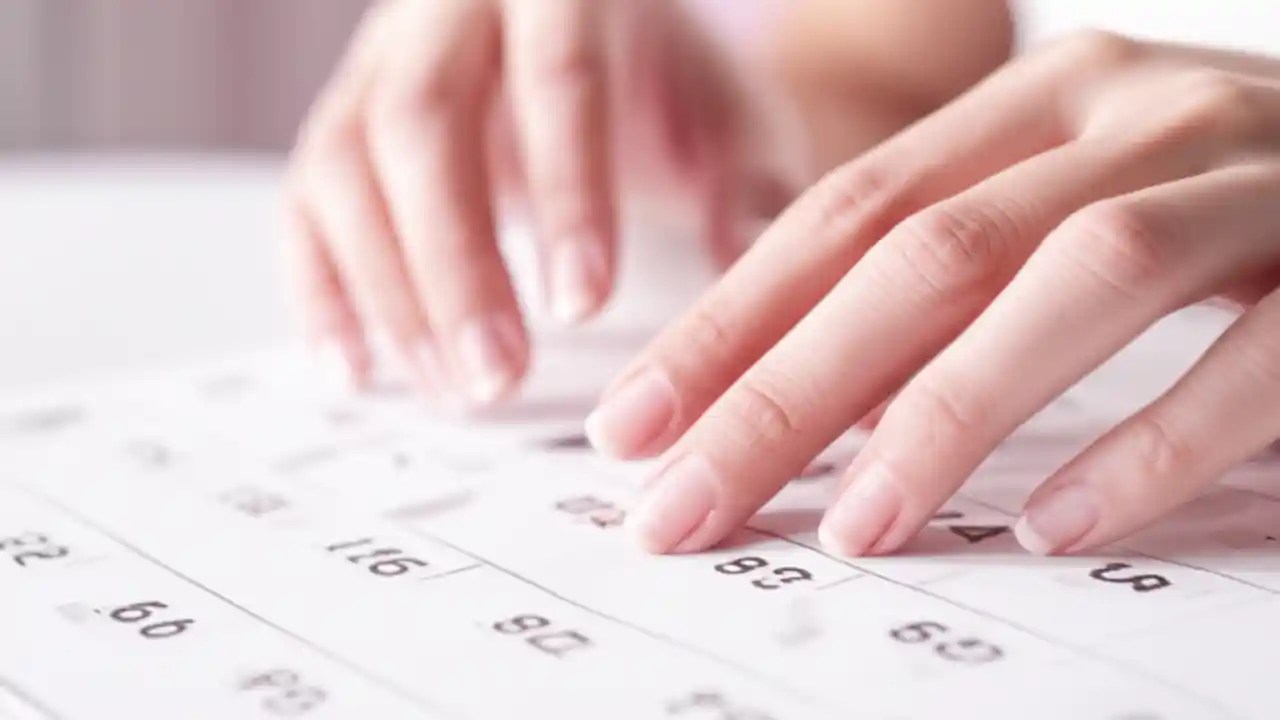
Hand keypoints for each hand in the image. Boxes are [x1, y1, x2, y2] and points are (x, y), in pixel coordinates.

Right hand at [282, 0, 799, 404]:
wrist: (596, 36)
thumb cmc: (668, 87)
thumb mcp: (728, 118)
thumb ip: (749, 187)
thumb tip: (751, 286)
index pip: (557, 76)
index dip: (566, 190)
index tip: (586, 302)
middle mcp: (450, 11)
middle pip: (424, 123)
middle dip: (456, 261)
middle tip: (498, 377)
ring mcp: (381, 62)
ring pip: (348, 165)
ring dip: (392, 291)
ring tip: (454, 391)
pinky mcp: (343, 121)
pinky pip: (307, 202)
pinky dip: (321, 292)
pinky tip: (355, 371)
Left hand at [586, 32, 1279, 555]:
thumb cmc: (1227, 214)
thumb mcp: (1067, 214)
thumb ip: (952, 283)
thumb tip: (812, 403)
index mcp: (1040, 105)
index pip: (845, 215)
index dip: (728, 325)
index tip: (632, 427)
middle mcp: (1131, 118)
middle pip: (922, 253)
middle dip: (785, 391)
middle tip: (684, 506)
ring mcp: (1249, 179)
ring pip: (1068, 279)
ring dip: (945, 414)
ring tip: (852, 529)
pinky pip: (1250, 357)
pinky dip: (1148, 444)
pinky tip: (1054, 526)